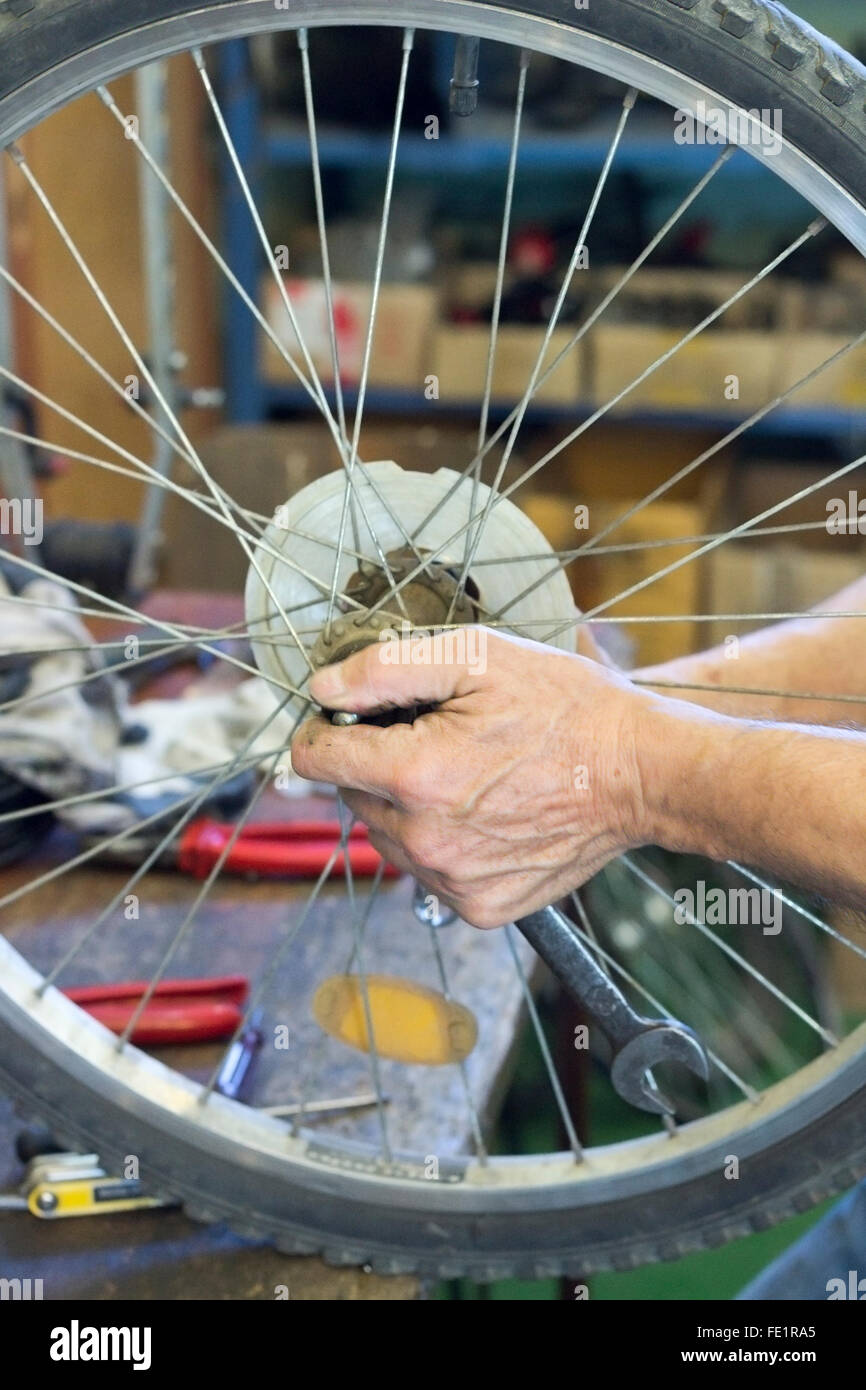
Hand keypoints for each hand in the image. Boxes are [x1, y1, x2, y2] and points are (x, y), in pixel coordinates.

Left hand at [290, 628, 649, 927]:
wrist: (642, 774)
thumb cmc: (568, 709)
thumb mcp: (478, 658)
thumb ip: (385, 669)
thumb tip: (322, 687)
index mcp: (415, 776)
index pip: (315, 758)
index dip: (329, 725)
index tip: (358, 713)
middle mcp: (425, 840)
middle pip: (353, 794)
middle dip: (379, 761)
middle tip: (437, 734)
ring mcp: (453, 881)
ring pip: (389, 834)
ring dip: (408, 804)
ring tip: (469, 772)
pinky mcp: (480, 906)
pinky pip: (430, 872)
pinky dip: (444, 842)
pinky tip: (487, 812)